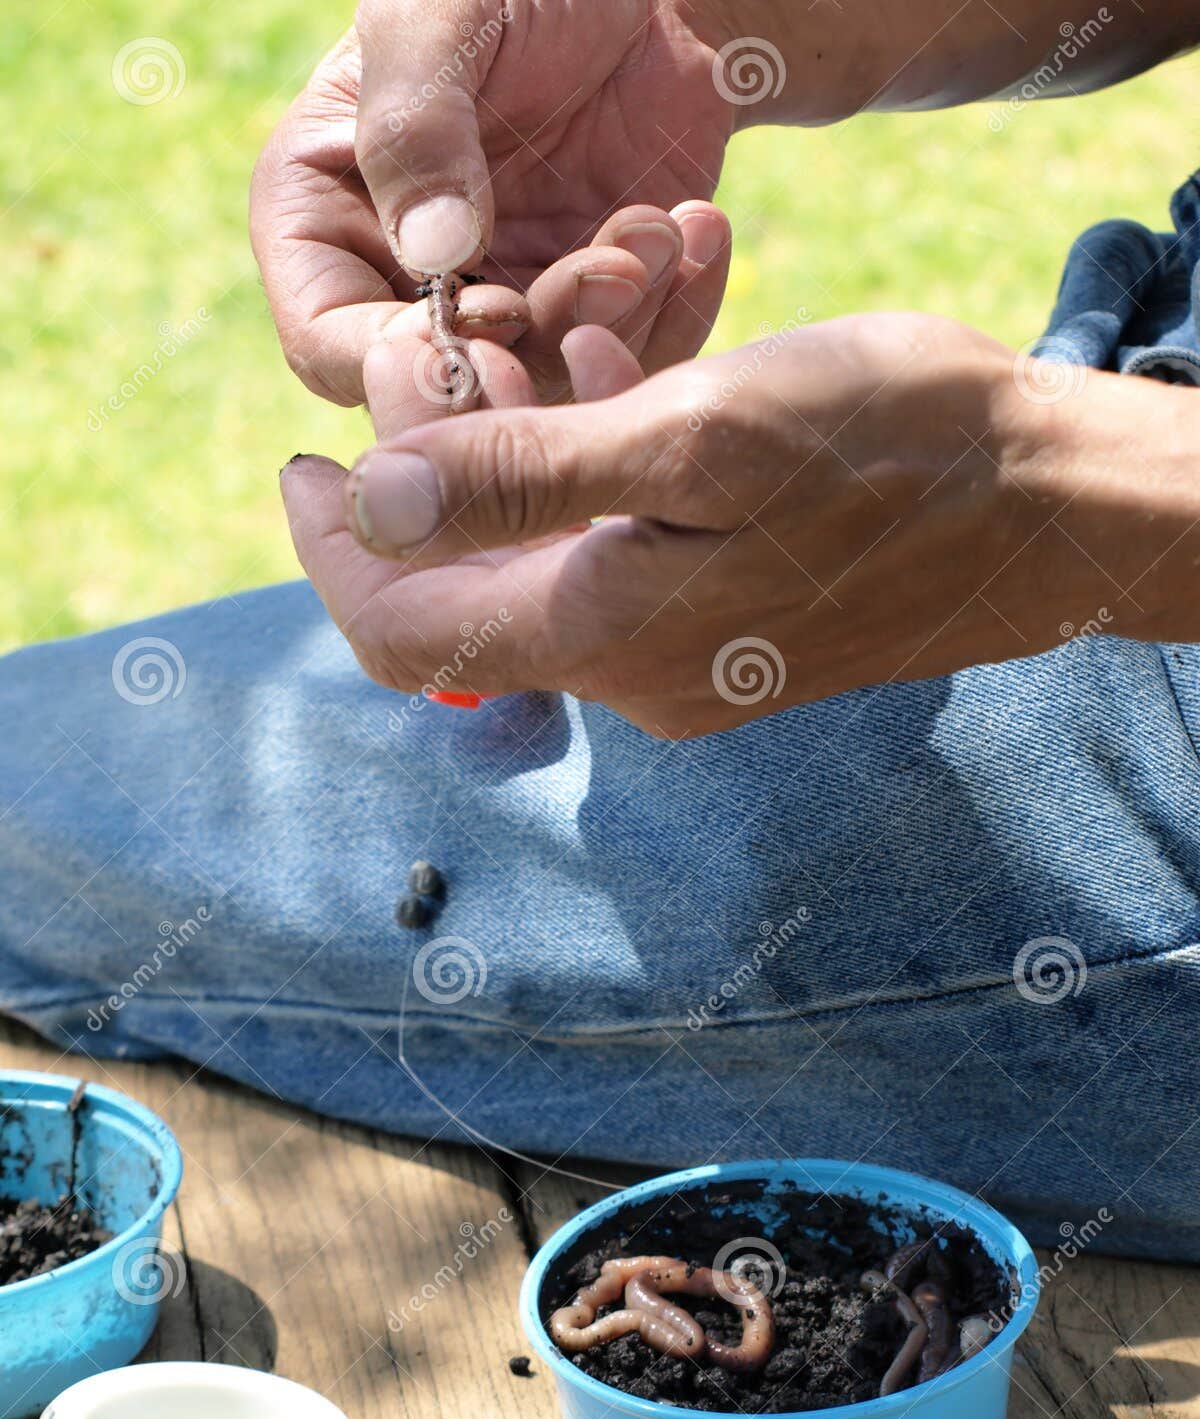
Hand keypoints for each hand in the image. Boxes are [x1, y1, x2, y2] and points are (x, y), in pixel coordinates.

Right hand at [251, 2, 734, 405]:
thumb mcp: (438, 17)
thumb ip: (413, 127)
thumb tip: (434, 254)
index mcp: (325, 220)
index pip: (329, 344)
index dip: (403, 358)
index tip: (492, 311)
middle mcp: (405, 288)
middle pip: (448, 396)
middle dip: (539, 350)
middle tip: (610, 275)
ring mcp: (503, 308)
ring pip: (547, 391)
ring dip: (616, 320)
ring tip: (656, 227)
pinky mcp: (590, 314)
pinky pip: (626, 362)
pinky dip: (670, 311)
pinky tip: (693, 228)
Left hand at [282, 308, 1199, 737]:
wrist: (1049, 514)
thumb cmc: (891, 451)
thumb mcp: (694, 433)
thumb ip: (529, 474)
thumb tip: (381, 503)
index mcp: (605, 635)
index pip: (405, 628)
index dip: (332, 551)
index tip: (299, 465)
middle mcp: (635, 678)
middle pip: (472, 601)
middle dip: (435, 486)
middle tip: (443, 369)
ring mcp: (691, 668)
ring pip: (550, 573)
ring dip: (526, 470)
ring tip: (553, 350)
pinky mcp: (738, 639)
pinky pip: (623, 569)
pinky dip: (601, 485)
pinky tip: (635, 393)